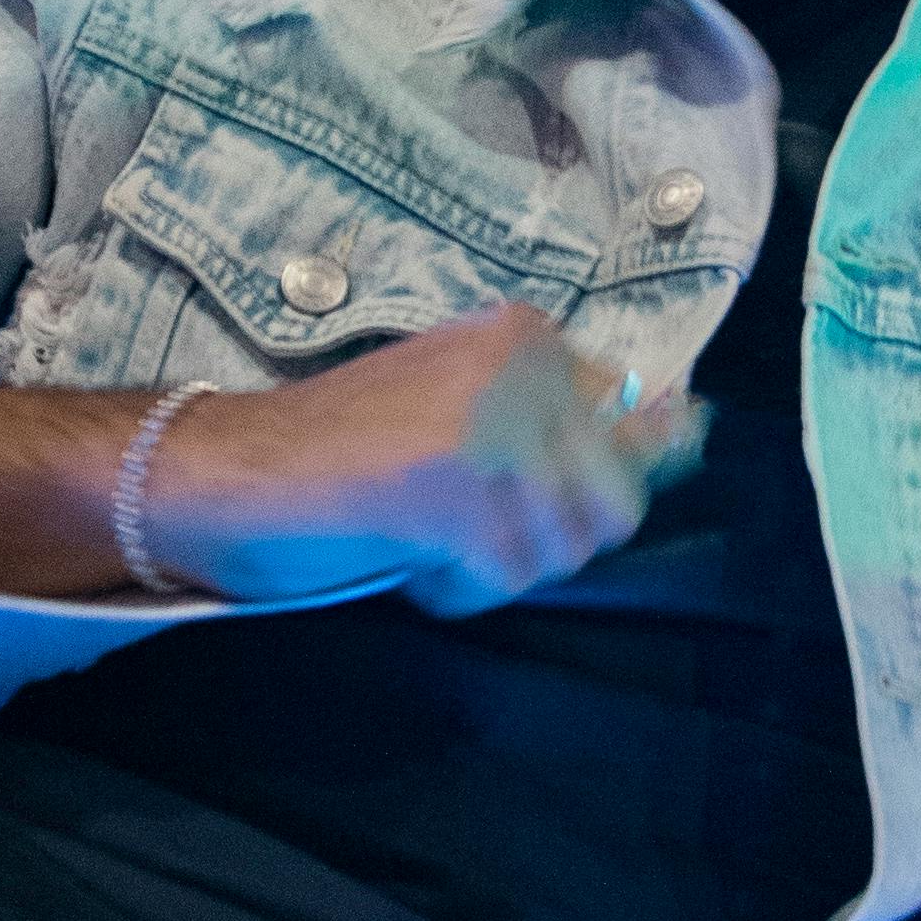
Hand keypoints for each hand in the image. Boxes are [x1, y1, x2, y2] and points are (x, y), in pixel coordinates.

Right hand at [145, 302, 703, 614]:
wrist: (224, 469)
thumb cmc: (341, 449)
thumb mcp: (467, 406)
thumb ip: (565, 419)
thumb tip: (695, 429)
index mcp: (526, 334)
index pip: (643, 419)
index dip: (603, 477)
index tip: (542, 490)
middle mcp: (521, 363)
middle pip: (614, 502)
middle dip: (546, 537)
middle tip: (466, 524)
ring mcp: (492, 423)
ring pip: (562, 548)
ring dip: (496, 565)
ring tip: (425, 533)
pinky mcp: (456, 489)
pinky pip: (504, 576)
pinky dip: (455, 587)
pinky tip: (403, 552)